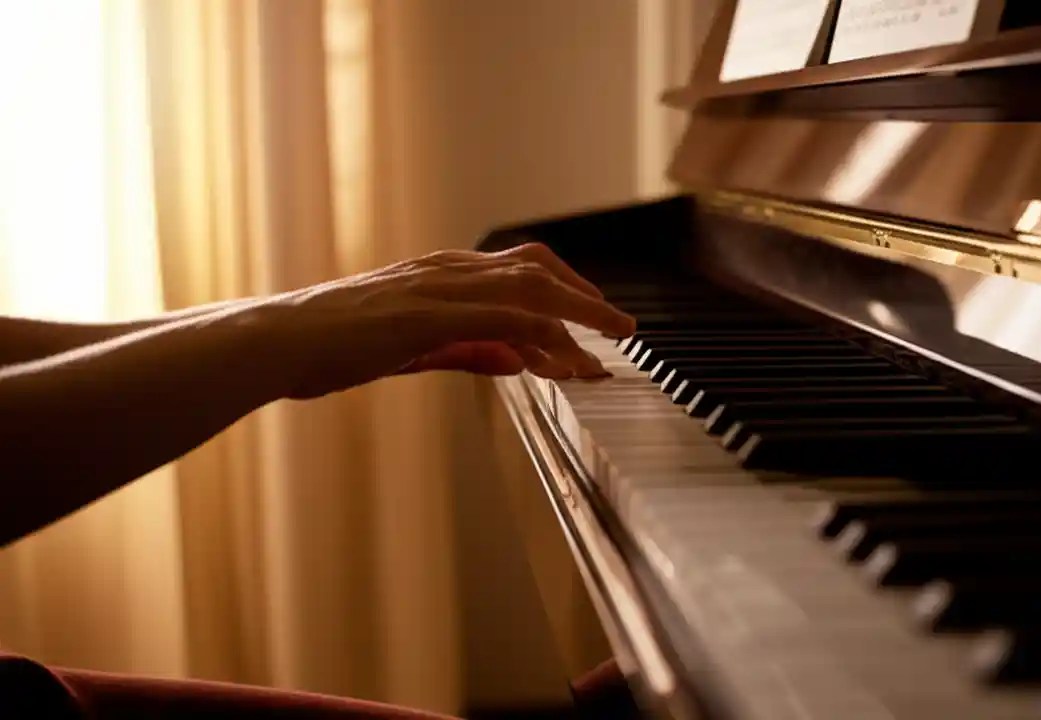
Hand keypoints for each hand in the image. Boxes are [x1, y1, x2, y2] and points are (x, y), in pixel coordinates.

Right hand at [268, 243, 634, 398]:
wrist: (274, 341)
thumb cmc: (329, 346)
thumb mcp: (412, 349)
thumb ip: (467, 350)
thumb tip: (517, 358)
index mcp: (438, 274)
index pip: (518, 273)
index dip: (563, 295)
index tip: (592, 325)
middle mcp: (444, 270)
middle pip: (536, 268)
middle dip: (584, 295)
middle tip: (618, 326)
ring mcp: (437, 287)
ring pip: (529, 288)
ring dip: (578, 312)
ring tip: (612, 339)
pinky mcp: (428, 314)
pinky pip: (501, 317)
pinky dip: (542, 335)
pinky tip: (564, 357)